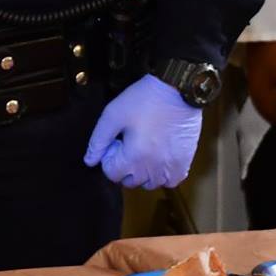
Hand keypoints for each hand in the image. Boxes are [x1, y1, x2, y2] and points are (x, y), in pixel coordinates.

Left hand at [83, 75, 203, 190]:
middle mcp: (153, 168)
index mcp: (134, 157)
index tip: (116, 142)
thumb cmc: (141, 101)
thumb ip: (98, 141)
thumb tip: (89, 161)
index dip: (109, 158)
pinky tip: (159, 158)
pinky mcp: (185, 163)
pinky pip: (171, 181)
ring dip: (143, 173)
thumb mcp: (112, 116)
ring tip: (144, 150)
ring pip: (150, 183)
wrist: (177, 91)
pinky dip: (163, 175)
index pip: (112, 174)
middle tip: (129, 144)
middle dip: (124, 166)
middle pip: (130, 181)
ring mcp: (171, 168)